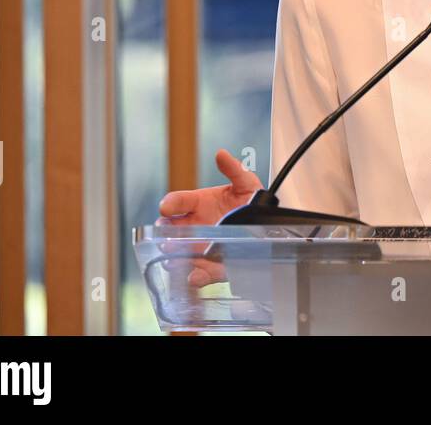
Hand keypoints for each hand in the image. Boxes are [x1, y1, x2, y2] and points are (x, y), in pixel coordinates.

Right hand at [156, 149, 261, 287]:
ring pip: (179, 253)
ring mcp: (200, 246)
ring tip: (174, 254)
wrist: (266, 228)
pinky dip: (195, 277)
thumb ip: (234, 169)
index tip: (166, 206)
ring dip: (174, 254)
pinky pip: (200, 274)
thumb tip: (221, 153)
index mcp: (198, 204)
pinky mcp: (212, 266)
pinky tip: (194, 277)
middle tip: (166, 234)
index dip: (170, 203)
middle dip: (165, 231)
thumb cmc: (250, 203)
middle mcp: (195, 226)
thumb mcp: (246, 184)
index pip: (177, 202)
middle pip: (170, 229)